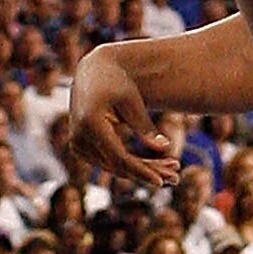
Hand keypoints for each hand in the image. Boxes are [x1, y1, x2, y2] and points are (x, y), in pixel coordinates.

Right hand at [65, 49, 177, 186]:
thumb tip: (165, 146)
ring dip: (141, 170)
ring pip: (113, 167)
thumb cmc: (115, 81)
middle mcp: (79, 137)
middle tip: (174, 177)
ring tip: (171, 168)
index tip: (161, 182)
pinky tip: (155, 166)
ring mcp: (77, 144)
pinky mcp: (81, 148)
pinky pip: (108, 161)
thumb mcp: (132, 100)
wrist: (93, 72)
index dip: (140, 171)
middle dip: (146, 172)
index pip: (118, 158)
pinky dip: (130, 164)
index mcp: (90, 123)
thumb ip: (145, 125)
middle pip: (116, 166)